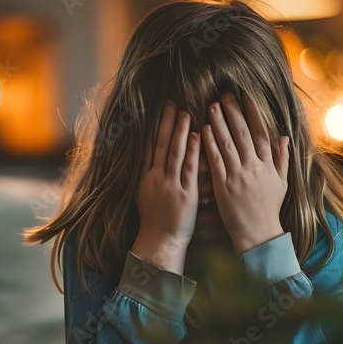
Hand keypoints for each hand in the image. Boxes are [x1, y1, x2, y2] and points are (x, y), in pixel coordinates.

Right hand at [133, 100, 200, 275]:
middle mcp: (155, 178)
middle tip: (171, 102)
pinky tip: (197, 136)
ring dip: (179, 132)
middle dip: (165, 122)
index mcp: (145, 177)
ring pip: (173, 154)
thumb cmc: (156, 218)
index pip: (148, 146)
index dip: (153, 126)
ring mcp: (169, 186)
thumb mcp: (145, 193)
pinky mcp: (184, 195)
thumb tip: (150, 155)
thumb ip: (149, 173)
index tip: (157, 109)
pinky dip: (192, 152)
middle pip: (159, 145)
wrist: (161, 241)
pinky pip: (188, 170)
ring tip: (184, 112)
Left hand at [201, 92, 289, 254]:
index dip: (253, 113)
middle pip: (243, 134)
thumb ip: (281, 159)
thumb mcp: (281, 182)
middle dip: (234, 112)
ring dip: (219, 123)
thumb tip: (283, 136)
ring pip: (228, 144)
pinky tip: (204, 130)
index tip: (245, 97)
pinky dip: (210, 145)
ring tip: (211, 106)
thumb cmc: (268, 208)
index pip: (261, 133)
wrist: (258, 233)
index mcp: (268, 165)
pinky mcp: (223, 187)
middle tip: (224, 95)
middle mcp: (254, 168)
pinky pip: (216, 162)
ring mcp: (238, 177)